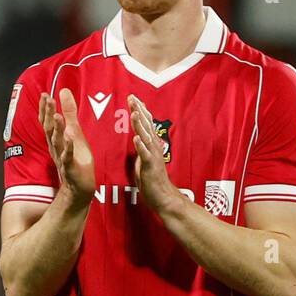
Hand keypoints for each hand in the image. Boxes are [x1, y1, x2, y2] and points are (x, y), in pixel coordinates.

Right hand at [40, 89, 95, 204]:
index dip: (45, 109)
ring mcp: (62, 157)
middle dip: (48, 114)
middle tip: (48, 99)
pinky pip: (68, 157)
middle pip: (49, 129)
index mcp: (55, 138)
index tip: (44, 94)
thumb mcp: (74, 131)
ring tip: (57, 116)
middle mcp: (56, 147)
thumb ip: (69, 112)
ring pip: (57, 142)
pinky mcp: (71, 167)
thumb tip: (64, 91)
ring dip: (57, 129)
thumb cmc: (76, 158)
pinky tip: (70, 139)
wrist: (79, 185)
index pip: (47, 121)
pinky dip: (68, 148)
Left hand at [128, 94, 177, 213]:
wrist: (163, 198)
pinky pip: (145, 155)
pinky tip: (136, 138)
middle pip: (146, 125)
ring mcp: (153, 156)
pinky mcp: (150, 167)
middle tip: (132, 97)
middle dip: (139, 111)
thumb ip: (141, 148)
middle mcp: (154, 147)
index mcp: (151, 144)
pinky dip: (140, 146)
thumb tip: (136, 138)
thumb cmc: (152, 180)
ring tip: (134, 112)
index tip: (133, 97)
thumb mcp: (143, 160)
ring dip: (140, 125)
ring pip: (146, 137)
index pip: (146, 123)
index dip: (140, 110)